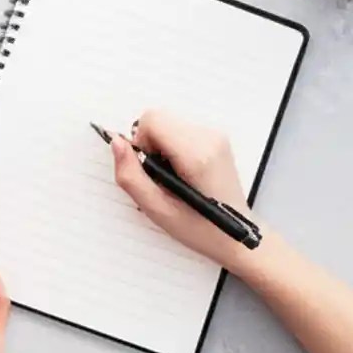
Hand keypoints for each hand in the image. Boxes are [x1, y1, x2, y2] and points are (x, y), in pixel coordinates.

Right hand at [110, 109, 257, 271]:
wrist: (236, 235)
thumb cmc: (200, 228)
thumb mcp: (158, 210)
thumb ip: (131, 176)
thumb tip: (117, 143)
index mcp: (197, 156)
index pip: (153, 120)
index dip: (140, 142)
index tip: (149, 168)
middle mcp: (209, 138)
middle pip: (159, 117)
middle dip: (150, 143)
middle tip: (160, 174)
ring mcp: (216, 135)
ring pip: (168, 122)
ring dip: (161, 145)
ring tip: (173, 175)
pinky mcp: (217, 137)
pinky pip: (180, 129)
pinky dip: (173, 145)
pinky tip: (183, 171)